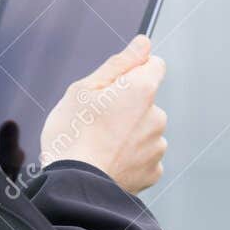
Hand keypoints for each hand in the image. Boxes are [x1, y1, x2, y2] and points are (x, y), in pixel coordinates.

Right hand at [38, 34, 166, 193]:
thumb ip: (119, 63)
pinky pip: (143, 156)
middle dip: (127, 105)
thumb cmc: (72, 135)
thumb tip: (143, 43)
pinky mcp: (153, 171)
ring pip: (144, 130)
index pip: (154, 65)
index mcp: (141, 90)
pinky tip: (107, 160)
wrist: (74, 186)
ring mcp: (156, 146)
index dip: (133, 70)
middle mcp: (157, 116)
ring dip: (128, 133)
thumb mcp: (84, 89)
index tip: (115, 84)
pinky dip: (129, 157)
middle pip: (146, 100)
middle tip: (96, 119)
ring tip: (99, 145)